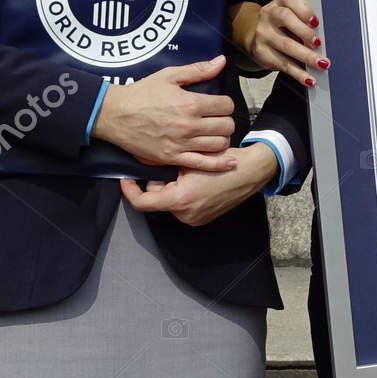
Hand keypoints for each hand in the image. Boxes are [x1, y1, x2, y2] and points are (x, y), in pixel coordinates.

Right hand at [91, 56, 237, 171]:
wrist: (115, 114)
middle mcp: (189, 125)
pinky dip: (219, 163)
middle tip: (217, 120)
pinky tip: (229, 161)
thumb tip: (221, 61)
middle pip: (227, 126)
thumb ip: (198, 70)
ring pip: (219, 145)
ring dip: (222, 139)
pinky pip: (204, 164)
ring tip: (214, 134)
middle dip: (226, 121)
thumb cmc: (141, 93)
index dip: (225, 104)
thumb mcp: (169, 75)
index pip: (226, 106)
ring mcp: (182, 144)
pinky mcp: (173, 158)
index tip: (218, 105)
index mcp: (191, 103)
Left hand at [118, 143, 279, 226]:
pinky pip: (183, 206)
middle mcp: (185, 214)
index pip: (142, 202)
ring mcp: (195, 219)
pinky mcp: (203, 218)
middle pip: (157, 200)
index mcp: (179, 200)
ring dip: (171, 188)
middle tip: (170, 167)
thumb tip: (145, 163)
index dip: (130, 190)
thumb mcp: (191, 158)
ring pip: (170, 202)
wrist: (250, 172)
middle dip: (158, 183)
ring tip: (186, 172)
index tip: (126, 179)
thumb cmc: (223, 162)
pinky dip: (183, 194)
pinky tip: (195, 181)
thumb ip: (166, 164)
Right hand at [243, 0, 324, 86]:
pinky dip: (298, 73)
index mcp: (280, 2)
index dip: (304, 10)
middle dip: (305, 32)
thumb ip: (306, 20)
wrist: (256, 35)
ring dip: (306, 56)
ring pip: (286, 44)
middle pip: (286, 19)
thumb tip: (326, 36)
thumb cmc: (282, 25)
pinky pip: (282, 63)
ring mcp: (263, 33)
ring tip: (321, 63)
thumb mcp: (292, 15)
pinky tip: (308, 78)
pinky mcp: (261, 52)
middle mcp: (269, 15)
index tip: (316, 22)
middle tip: (319, 44)